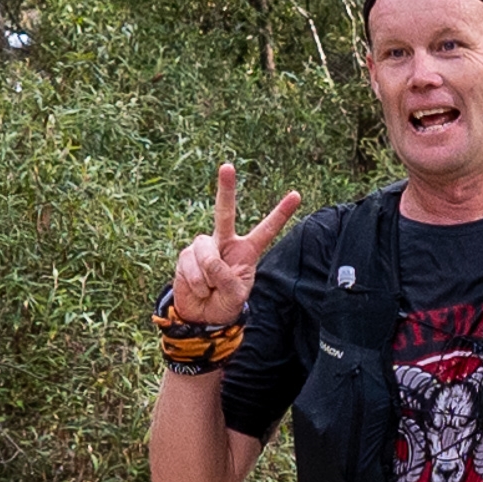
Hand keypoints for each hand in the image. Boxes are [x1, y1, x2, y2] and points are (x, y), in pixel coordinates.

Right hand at [169, 162, 300, 326]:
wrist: (200, 315)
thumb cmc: (225, 304)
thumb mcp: (235, 295)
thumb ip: (227, 277)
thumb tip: (210, 261)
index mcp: (247, 251)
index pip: (266, 230)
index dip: (280, 214)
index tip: (296, 195)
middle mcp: (225, 243)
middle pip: (224, 213)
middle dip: (226, 189)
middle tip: (228, 166)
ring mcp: (203, 247)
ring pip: (206, 251)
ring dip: (208, 275)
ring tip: (211, 289)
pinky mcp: (186, 255)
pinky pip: (191, 264)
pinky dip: (196, 282)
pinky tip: (198, 289)